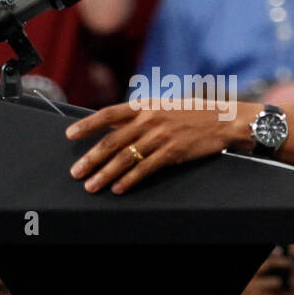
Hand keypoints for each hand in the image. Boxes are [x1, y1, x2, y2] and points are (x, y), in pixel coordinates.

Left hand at [66, 99, 248, 193]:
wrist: (223, 119)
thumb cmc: (191, 113)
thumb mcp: (162, 107)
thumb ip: (138, 117)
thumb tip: (112, 128)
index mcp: (144, 105)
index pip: (108, 114)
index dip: (88, 124)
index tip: (70, 135)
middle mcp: (149, 119)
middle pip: (113, 141)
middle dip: (91, 158)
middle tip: (76, 172)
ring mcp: (160, 137)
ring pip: (126, 158)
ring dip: (105, 174)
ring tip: (92, 185)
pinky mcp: (172, 153)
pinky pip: (145, 169)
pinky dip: (129, 180)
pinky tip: (118, 188)